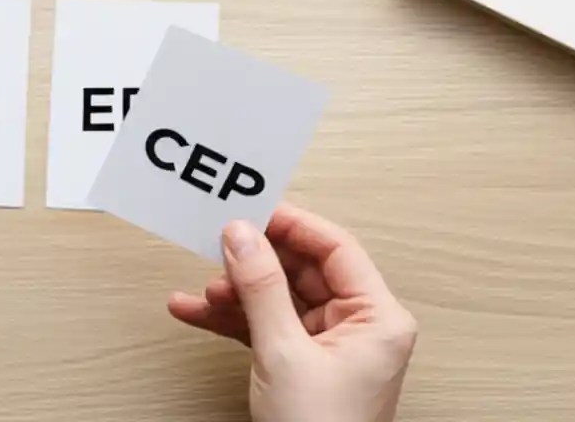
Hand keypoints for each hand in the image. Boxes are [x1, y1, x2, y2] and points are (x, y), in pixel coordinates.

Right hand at [168, 206, 417, 421]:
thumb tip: (242, 235)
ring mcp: (329, 347)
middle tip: (217, 244)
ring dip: (235, 293)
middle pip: (301, 270)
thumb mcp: (284, 353)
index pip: (336, 249)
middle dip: (254, 263)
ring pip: (277, 298)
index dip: (292, 225)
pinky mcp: (301, 364)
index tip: (252, 210)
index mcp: (378, 318)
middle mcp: (358, 327)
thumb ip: (260, 288)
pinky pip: (264, 327)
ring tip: (203, 292)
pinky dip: (231, 320)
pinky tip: (196, 312)